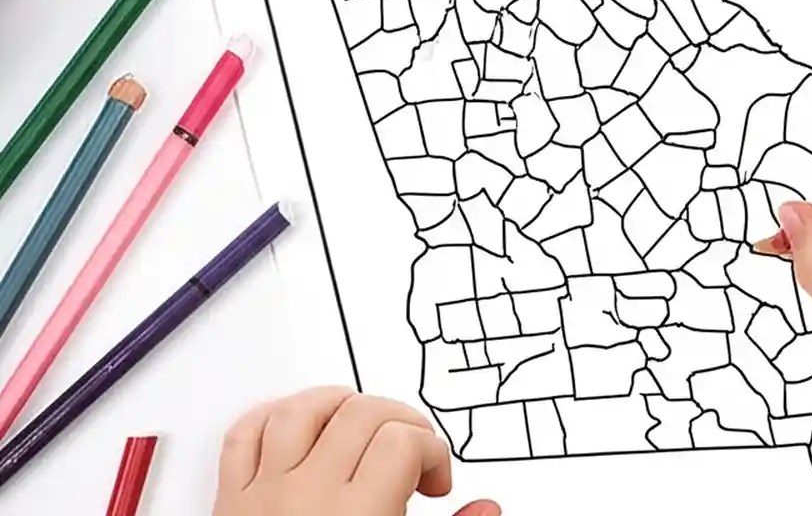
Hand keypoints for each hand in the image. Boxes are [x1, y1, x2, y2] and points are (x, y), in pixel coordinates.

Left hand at [212, 387, 499, 515]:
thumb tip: (486, 509)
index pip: (402, 440)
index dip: (432, 449)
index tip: (435, 479)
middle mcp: (307, 498)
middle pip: (361, 414)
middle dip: (400, 422)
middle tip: (412, 456)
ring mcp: (263, 496)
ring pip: (299, 411)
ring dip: (338, 403)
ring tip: (362, 421)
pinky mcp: (229, 504)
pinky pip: (243, 436)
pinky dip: (272, 416)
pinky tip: (297, 422)